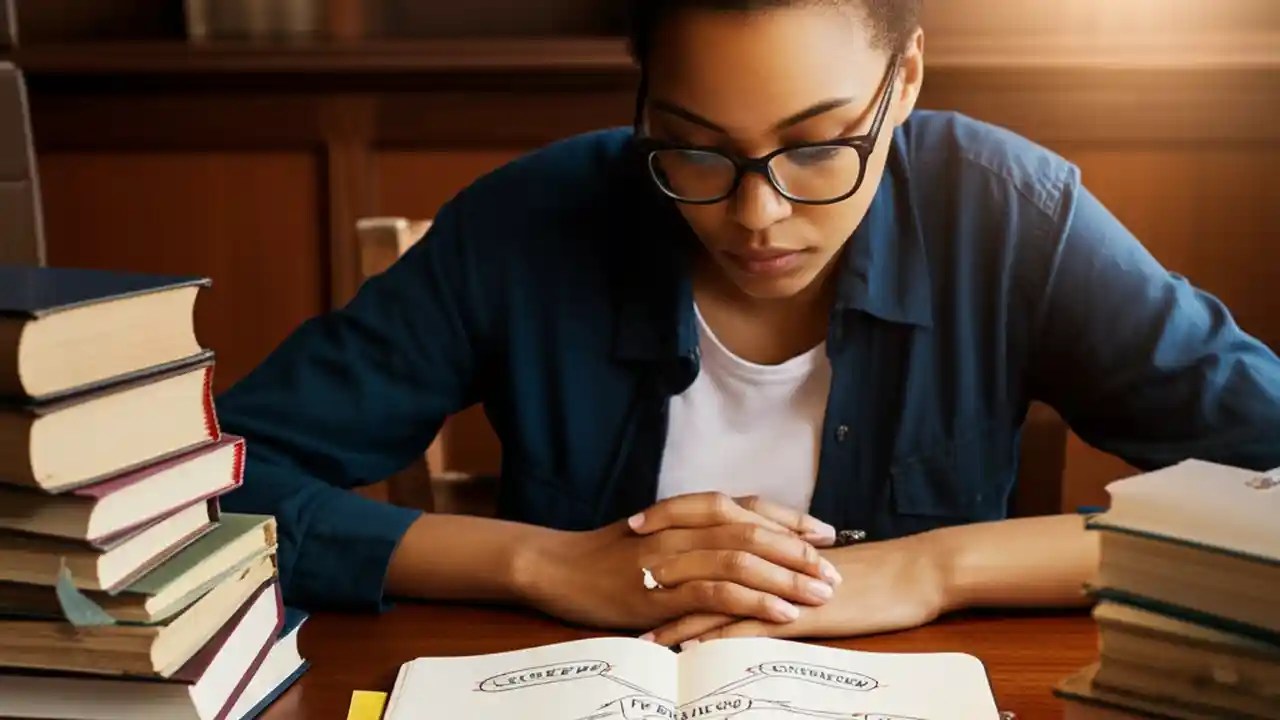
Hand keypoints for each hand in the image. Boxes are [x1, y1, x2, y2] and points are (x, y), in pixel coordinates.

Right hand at [515, 492, 842, 631]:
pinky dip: (754, 602)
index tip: (825, 533)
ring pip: (741, 561)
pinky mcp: (659, 593)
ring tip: (821, 594)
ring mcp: (670, 560)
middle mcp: (681, 529)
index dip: (789, 519)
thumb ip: (693, 532)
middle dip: (799, 551)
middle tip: (834, 571)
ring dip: (787, 578)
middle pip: (752, 532)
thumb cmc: (604, 554)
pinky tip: (782, 613)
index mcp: (682, 512)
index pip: (747, 507)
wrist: (555, 567)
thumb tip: (739, 540)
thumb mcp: (652, 533)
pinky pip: (716, 594)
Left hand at [644, 531, 951, 646]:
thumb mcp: (816, 562)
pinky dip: (716, 638)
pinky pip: (750, 627)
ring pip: (717, 600)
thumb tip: (752, 567)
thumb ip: (781, 561)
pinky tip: (689, 651)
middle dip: (657, 581)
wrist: (914, 574)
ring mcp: (781, 586)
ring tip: (642, 639)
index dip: (668, 533)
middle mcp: (769, 559)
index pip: (708, 532)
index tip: (633, 538)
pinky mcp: (800, 614)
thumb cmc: (872, 571)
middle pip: (701, 567)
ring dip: (677, 621)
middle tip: (617, 595)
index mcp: (770, 541)